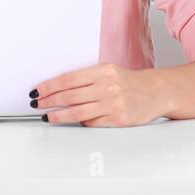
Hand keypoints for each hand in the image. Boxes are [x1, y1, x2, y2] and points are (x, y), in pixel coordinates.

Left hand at [32, 63, 167, 126]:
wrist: (156, 92)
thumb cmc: (129, 82)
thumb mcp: (109, 72)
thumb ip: (87, 79)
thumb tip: (59, 90)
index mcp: (103, 71)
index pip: (69, 79)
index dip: (50, 86)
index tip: (38, 91)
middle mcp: (108, 86)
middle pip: (70, 96)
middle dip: (49, 100)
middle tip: (38, 104)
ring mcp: (113, 104)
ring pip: (77, 112)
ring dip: (58, 115)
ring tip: (48, 116)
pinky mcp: (118, 119)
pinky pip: (92, 122)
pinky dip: (80, 122)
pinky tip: (74, 120)